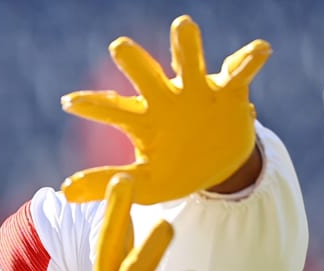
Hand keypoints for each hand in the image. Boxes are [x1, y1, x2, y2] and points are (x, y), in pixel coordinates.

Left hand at [60, 15, 270, 204]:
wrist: (221, 165)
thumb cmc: (177, 170)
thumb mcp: (144, 184)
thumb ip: (107, 184)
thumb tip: (63, 192)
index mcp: (144, 119)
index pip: (113, 110)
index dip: (93, 106)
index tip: (68, 103)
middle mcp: (167, 97)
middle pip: (147, 76)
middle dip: (135, 62)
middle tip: (119, 48)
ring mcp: (198, 90)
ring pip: (190, 62)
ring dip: (187, 45)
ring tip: (183, 25)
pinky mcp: (229, 92)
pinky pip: (240, 73)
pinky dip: (249, 60)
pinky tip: (260, 50)